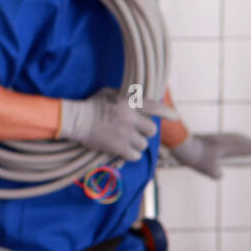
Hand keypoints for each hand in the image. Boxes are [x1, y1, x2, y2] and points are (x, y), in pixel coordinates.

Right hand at [58, 88, 178, 160]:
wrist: (74, 120)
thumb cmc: (90, 106)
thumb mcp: (109, 94)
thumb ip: (126, 98)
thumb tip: (138, 100)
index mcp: (129, 103)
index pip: (155, 107)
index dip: (167, 113)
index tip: (175, 117)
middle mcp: (130, 118)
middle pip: (152, 129)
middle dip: (146, 132)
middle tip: (137, 132)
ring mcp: (125, 134)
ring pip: (144, 144)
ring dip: (137, 144)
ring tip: (126, 141)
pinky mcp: (118, 147)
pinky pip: (135, 155)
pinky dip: (131, 154)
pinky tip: (124, 151)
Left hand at [169, 132, 250, 178]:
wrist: (181, 144)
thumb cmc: (196, 157)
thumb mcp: (209, 170)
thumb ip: (218, 174)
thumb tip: (219, 174)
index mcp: (228, 147)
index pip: (247, 149)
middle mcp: (224, 140)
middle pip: (243, 142)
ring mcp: (216, 138)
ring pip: (234, 138)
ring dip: (243, 141)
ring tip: (250, 142)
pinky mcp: (208, 138)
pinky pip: (225, 139)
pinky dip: (232, 141)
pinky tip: (229, 142)